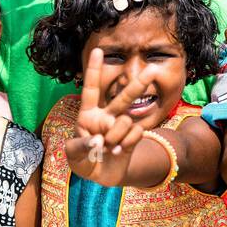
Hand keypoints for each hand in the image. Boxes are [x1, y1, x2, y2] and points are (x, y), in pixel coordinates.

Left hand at [64, 48, 152, 185]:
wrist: (102, 176)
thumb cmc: (83, 162)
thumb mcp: (73, 157)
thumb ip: (80, 147)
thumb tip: (97, 140)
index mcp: (88, 114)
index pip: (91, 89)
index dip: (94, 70)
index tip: (98, 50)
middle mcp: (107, 116)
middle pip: (124, 97)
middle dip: (138, 84)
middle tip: (153, 70)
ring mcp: (122, 125)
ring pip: (127, 120)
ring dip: (116, 137)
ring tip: (109, 148)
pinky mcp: (134, 136)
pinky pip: (135, 134)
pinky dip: (126, 144)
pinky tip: (119, 151)